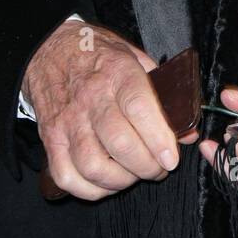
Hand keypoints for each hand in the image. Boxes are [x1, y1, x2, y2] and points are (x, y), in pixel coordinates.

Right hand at [23, 19, 197, 201]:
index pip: (139, 108)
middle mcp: (90, 98)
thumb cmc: (98, 54)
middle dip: (146, 166)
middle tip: (158, 169)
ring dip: (121, 181)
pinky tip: (106, 181)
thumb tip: (187, 132)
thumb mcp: (134, 57)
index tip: (171, 158)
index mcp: (117, 72)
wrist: (49, 48)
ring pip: (93, 166)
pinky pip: (68, 178)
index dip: (158, 138)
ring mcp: (67, 122)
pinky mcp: (50, 140)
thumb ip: (162, 93)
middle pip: (119, 143)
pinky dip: (90, 190)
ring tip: (133, 175)